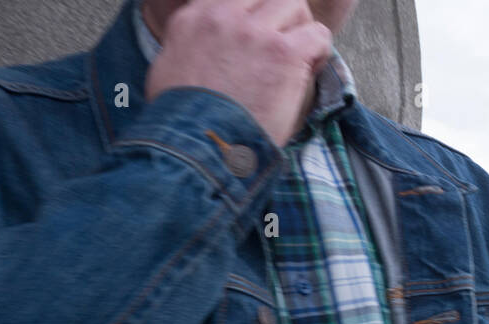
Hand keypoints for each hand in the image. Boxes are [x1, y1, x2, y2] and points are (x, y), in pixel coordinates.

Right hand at [145, 0, 333, 146]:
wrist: (199, 144)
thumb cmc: (183, 122)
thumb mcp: (167, 71)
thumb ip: (185, 49)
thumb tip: (198, 53)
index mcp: (195, 18)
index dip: (253, 16)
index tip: (259, 41)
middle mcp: (223, 16)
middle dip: (280, 16)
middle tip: (284, 46)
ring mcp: (255, 32)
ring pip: (293, 4)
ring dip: (302, 30)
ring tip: (300, 59)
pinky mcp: (283, 53)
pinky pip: (318, 34)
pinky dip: (320, 51)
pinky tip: (310, 70)